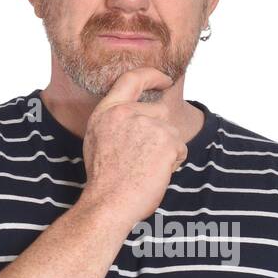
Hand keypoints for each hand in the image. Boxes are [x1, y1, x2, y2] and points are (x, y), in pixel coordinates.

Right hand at [79, 66, 188, 228]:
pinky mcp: (167, 140)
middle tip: (143, 159)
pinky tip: (154, 174)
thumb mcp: (97, 139)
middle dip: (159, 134)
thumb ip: (116, 121)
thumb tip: (135, 114)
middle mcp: (127, 112)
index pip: (132, 79)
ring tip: (144, 169)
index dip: (152, 75)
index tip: (164, 78)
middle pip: (159, 112)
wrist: (110, 202)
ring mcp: (149, 124)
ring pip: (171, 133)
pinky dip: (172, 163)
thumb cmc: (104, 180)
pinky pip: (180, 149)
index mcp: (108, 111)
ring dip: (165, 151)